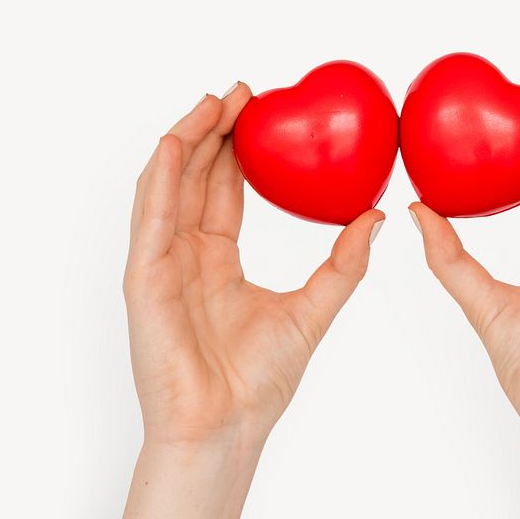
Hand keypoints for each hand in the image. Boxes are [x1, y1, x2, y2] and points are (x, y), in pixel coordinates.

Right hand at [126, 87, 384, 448]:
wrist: (228, 426)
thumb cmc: (259, 380)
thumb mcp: (313, 309)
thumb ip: (343, 265)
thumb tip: (376, 220)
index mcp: (217, 263)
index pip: (223, 192)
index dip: (238, 150)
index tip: (260, 112)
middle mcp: (185, 257)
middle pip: (194, 178)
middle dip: (215, 130)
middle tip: (243, 92)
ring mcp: (160, 266)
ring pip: (167, 186)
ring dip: (188, 140)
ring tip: (215, 102)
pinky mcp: (143, 281)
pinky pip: (150, 218)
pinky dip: (162, 178)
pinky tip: (180, 143)